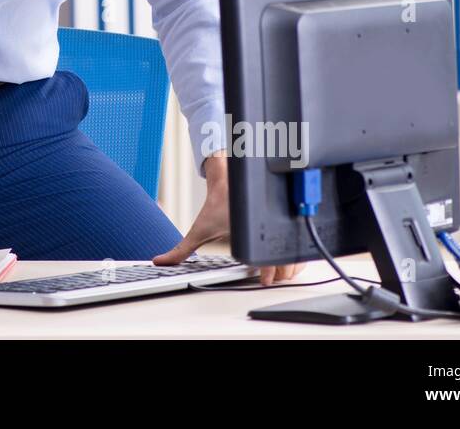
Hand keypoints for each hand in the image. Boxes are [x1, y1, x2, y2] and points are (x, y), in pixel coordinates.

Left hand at [151, 151, 304, 286]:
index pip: (266, 258)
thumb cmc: (218, 204)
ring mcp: (276, 222)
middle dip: (280, 273)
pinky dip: (296, 256)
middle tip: (270, 278)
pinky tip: (285, 260)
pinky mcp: (284, 220)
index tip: (264, 280)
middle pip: (285, 260)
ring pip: (296, 254)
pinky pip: (298, 244)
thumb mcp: (199, 230)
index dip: (269, 272)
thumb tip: (160, 261)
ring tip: (277, 271)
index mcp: (247, 231)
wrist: (229, 178)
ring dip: (290, 266)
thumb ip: (180, 250)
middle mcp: (264, 226)